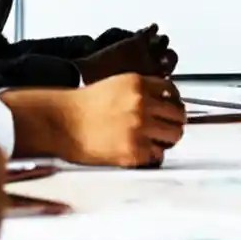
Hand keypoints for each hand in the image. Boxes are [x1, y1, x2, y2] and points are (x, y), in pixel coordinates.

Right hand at [58, 74, 186, 167]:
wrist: (61, 123)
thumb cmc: (82, 106)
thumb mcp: (116, 85)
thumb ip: (140, 91)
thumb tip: (162, 102)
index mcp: (138, 84)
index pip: (172, 91)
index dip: (173, 102)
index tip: (172, 108)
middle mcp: (142, 104)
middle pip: (178, 114)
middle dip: (174, 122)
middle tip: (167, 128)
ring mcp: (140, 128)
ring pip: (174, 135)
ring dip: (167, 139)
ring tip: (157, 141)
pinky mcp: (134, 150)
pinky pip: (158, 154)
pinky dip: (153, 154)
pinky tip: (143, 151)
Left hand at [77, 25, 177, 82]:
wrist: (87, 78)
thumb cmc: (105, 90)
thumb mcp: (127, 93)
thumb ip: (139, 88)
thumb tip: (145, 87)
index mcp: (152, 80)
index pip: (170, 72)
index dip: (169, 71)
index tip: (165, 71)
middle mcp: (153, 65)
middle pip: (173, 56)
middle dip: (170, 55)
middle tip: (164, 56)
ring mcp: (145, 52)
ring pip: (163, 41)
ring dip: (161, 40)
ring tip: (158, 39)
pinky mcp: (135, 41)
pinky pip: (150, 30)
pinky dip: (152, 28)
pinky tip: (151, 27)